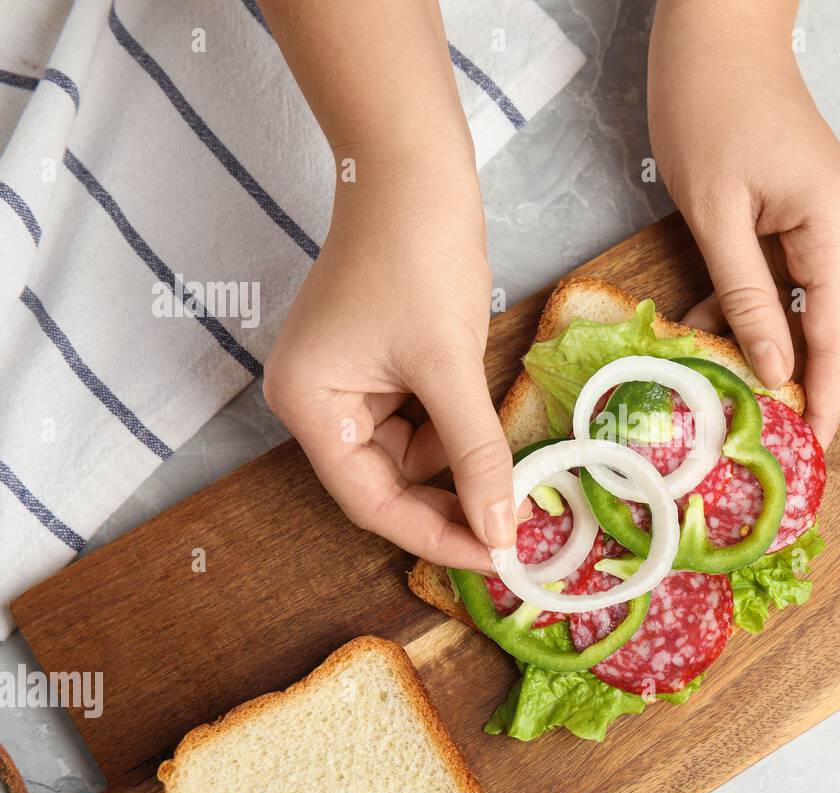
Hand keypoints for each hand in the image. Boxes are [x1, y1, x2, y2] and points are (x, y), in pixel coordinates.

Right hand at [263, 176, 514, 571]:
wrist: (416, 172)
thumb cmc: (419, 257)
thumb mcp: (450, 365)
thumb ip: (476, 453)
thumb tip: (502, 531)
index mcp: (309, 406)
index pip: (370, 501)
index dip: (433, 535)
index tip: (493, 558)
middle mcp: (318, 404)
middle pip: (388, 485)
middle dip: (451, 504)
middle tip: (512, 532)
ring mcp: (349, 385)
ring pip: (412, 457)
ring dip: (461, 469)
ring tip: (515, 483)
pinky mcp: (381, 368)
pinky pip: (422, 422)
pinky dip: (459, 435)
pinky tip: (496, 441)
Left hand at [648, 1, 839, 446]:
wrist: (718, 33)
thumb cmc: (710, 104)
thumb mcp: (715, 214)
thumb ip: (745, 297)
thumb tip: (773, 370)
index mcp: (837, 226)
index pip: (836, 337)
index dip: (825, 399)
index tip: (812, 453)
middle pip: (825, 327)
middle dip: (792, 382)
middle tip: (759, 441)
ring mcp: (834, 219)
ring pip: (803, 306)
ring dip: (764, 346)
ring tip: (729, 397)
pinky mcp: (810, 214)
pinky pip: (788, 278)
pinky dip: (754, 307)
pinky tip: (715, 335)